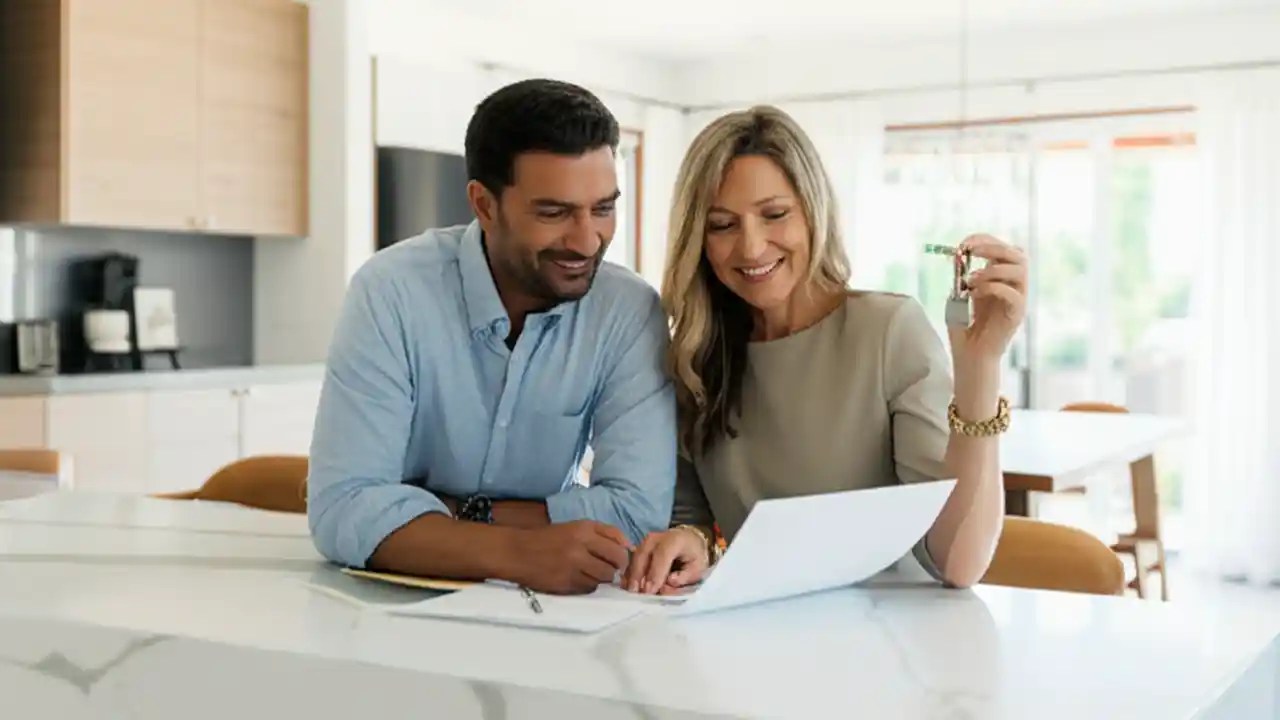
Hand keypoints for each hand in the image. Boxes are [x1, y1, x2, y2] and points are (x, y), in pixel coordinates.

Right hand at [505, 520, 631, 594]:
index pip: (619, 546)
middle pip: (615, 564)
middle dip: (615, 568)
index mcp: (584, 530)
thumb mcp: (577, 526)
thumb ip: (605, 533)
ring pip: (603, 578)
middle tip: (608, 568)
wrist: (519, 552)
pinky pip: (588, 588)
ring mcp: (573, 567)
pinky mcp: (566, 583)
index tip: (619, 559)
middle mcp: (581, 547)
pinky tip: (578, 578)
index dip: (623, 556)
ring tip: (591, 572)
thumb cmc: (550, 538)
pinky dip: (588, 585)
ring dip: (601, 577)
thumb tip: (629, 546)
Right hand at [621, 527, 708, 593]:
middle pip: (642, 556)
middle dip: (638, 576)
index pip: (662, 555)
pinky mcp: (638, 548)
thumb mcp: (698, 567)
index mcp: (674, 540)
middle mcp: (656, 538)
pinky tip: (627, 587)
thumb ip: (685, 576)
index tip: (650, 591)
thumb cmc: (693, 556)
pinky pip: (631, 562)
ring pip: (634, 559)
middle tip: (635, 594)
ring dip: (631, 577)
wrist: (688, 540)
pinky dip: (629, 575)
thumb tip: (670, 581)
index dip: (655, 573)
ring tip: (630, 593)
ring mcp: (645, 542)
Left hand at [950, 234, 1028, 363]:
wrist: (970, 355)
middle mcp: (1013, 285)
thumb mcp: (958, 296)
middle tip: (970, 250)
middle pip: (1017, 254)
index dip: (985, 240)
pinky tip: (974, 294)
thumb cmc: (964, 327)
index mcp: (1001, 278)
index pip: (1003, 248)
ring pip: (1019, 270)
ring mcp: (1018, 298)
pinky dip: (992, 287)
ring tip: (970, 279)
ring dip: (992, 268)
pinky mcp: (1017, 314)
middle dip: (993, 247)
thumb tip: (958, 258)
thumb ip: (960, 277)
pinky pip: (1013, 293)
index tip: (964, 243)